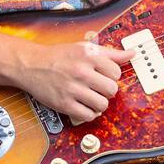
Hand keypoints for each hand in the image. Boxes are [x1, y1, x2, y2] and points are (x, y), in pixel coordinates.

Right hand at [18, 41, 135, 122]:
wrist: (31, 65)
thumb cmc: (59, 56)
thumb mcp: (85, 48)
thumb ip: (110, 53)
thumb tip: (132, 54)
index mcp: (88, 56)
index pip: (117, 72)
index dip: (112, 76)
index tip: (104, 76)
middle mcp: (81, 72)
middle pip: (112, 90)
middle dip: (108, 90)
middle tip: (99, 87)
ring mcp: (72, 89)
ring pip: (102, 104)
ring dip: (100, 103)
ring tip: (92, 97)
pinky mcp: (64, 104)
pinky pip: (88, 115)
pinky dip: (89, 113)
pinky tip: (84, 105)